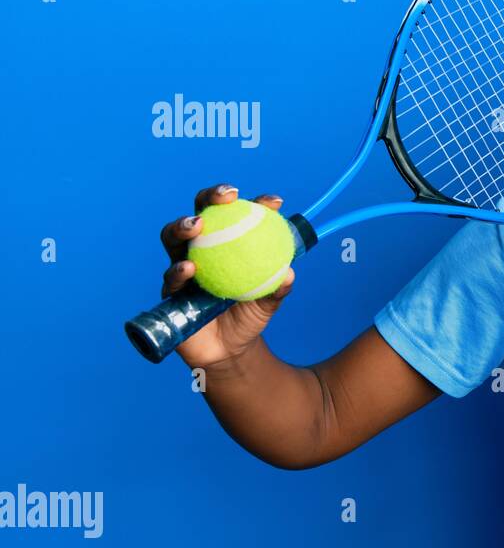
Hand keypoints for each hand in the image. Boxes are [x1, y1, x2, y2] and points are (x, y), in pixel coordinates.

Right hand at [159, 184, 294, 369]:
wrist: (228, 350)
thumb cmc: (248, 317)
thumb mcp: (269, 303)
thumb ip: (278, 288)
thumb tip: (289, 273)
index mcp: (229, 245)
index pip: (240, 216)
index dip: (257, 204)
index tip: (274, 202)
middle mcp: (202, 250)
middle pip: (201, 213)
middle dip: (210, 197)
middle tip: (227, 196)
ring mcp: (182, 267)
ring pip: (174, 237)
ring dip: (183, 226)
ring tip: (197, 225)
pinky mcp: (170, 291)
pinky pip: (171, 277)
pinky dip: (179, 270)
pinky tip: (188, 267)